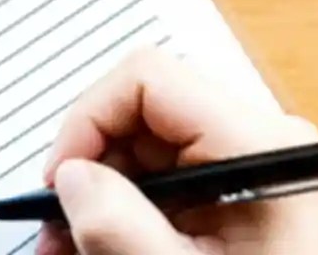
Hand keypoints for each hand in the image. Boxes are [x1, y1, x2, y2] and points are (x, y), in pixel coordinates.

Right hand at [36, 48, 317, 254]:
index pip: (149, 79)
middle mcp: (260, 142)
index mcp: (261, 146)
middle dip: (89, 165)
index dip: (89, 119)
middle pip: (142, 112)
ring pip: (145, 147)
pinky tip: (104, 244)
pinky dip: (124, 208)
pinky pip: (164, 178)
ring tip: (72, 245)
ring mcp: (250, 165)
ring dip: (100, 193)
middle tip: (57, 221)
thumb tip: (72, 177)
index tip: (62, 176)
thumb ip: (119, 226)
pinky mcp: (238, 192)